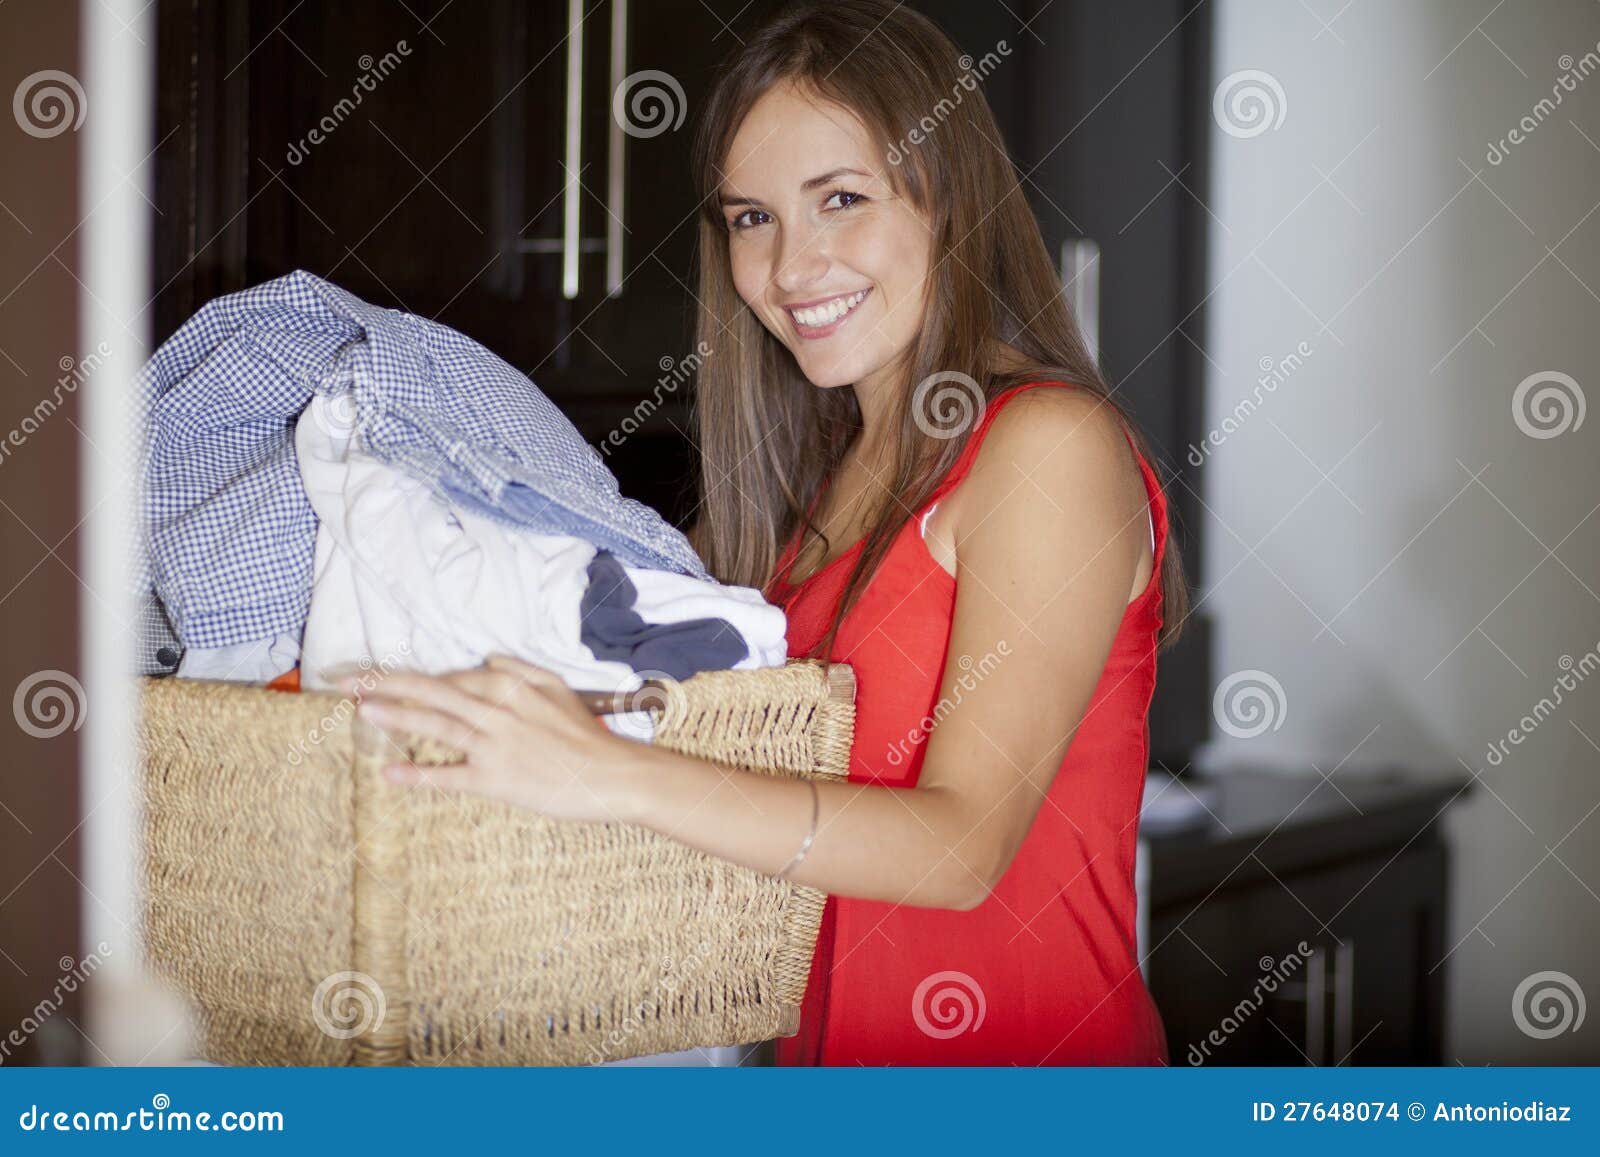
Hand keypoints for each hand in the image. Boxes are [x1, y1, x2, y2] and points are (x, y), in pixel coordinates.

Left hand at [342, 654, 643, 822]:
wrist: (609, 775)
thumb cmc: (585, 733)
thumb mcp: (557, 688)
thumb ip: (520, 670)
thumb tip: (486, 660)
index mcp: (509, 685)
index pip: (451, 678)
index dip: (413, 678)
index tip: (381, 679)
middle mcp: (496, 709)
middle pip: (431, 691)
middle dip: (385, 684)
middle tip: (346, 682)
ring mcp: (493, 744)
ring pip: (435, 724)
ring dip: (394, 716)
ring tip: (361, 712)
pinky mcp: (494, 779)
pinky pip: (449, 775)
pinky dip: (418, 775)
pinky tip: (390, 773)